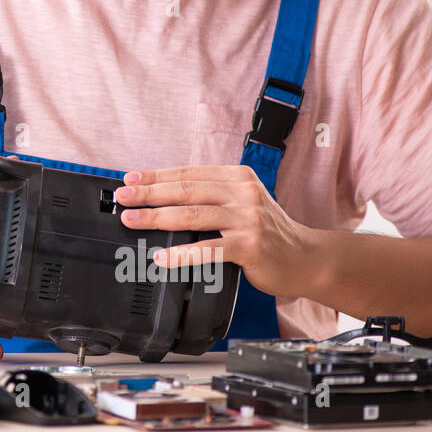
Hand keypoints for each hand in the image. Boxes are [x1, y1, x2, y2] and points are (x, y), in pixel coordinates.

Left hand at [114, 164, 321, 297]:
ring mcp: (248, 219)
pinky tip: (161, 257)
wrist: (307, 258)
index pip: (188, 173)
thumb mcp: (243, 203)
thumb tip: (165, 197)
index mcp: (237, 177)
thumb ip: (212, 197)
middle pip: (186, 190)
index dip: (156, 175)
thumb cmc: (269, 233)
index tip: (129, 179)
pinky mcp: (250, 246)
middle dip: (149, 194)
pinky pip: (209, 249)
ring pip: (194, 214)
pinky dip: (182, 253)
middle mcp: (243, 193)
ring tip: (132, 221)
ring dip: (157, 217)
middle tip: (123, 198)